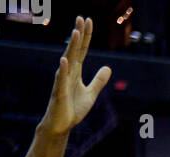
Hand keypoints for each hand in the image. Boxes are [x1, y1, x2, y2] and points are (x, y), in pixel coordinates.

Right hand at [40, 17, 110, 135]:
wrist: (62, 124)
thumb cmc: (73, 108)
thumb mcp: (91, 93)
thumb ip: (99, 80)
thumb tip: (108, 67)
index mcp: (75, 71)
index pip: (82, 50)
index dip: (86, 36)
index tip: (88, 21)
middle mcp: (68, 72)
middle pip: (75, 50)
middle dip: (79, 34)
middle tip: (81, 18)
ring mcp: (63, 81)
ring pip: (68, 60)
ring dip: (72, 47)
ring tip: (76, 32)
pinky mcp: (60, 92)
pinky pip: (61, 79)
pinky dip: (63, 69)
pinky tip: (64, 59)